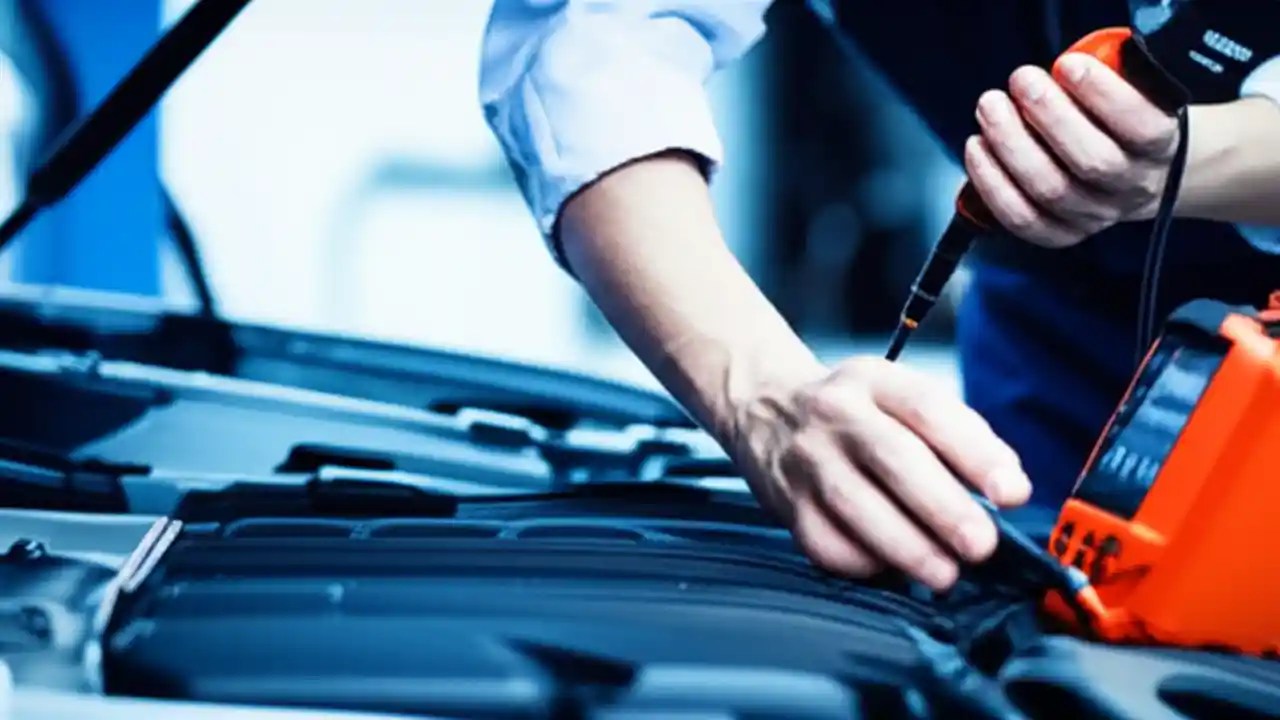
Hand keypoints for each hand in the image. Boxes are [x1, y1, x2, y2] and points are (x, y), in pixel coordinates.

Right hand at [726, 357, 1030, 590]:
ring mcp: (805, 458)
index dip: (975, 453)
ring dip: (906, 547)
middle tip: (982, 546)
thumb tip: (1010, 490)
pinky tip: (891, 569)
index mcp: (876, 381)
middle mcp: (836, 414)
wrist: (765, 408)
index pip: (929, 410)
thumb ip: (957, 436)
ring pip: (854, 505)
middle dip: (942, 508)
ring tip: (946, 574)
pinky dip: (862, 563)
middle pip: (891, 458)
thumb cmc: (856, 413)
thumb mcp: (901, 398)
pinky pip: (824, 541)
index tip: (1012, 493)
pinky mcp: (785, 501)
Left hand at [965, 53, 1180, 247]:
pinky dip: (992, 183)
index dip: (1103, 94)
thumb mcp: (1133, 90)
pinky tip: (977, 147)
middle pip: (1092, 161)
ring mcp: (1096, 215)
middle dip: (1049, 115)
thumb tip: (1061, 69)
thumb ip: (1108, 77)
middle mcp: (1131, 186)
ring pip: (1051, 190)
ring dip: (1011, 145)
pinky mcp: (1062, 233)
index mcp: (1159, 145)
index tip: (1068, 65)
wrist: (1136, 171)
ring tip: (991, 108)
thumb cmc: (1121, 120)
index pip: (1141, 126)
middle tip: (1021, 80)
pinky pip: (1021, 217)